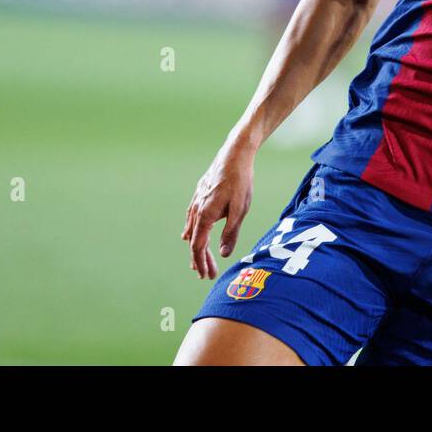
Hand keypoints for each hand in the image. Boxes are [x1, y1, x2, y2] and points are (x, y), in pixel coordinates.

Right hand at [181, 141, 254, 279]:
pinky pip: (192, 218)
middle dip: (199, 259)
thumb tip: (222, 254)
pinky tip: (190, 235)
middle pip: (194, 241)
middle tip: (206, 275)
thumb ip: (231, 233)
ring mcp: (196, 201)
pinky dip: (192, 231)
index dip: (201, 263)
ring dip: (196, 247)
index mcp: (205, 215)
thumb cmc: (240, 181)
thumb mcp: (240, 210)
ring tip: (200, 261)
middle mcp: (197, 209)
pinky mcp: (200, 195)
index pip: (198, 246)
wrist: (234, 154)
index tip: (206, 276)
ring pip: (192, 230)